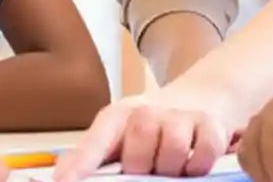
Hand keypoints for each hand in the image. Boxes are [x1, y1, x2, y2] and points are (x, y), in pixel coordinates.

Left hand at [53, 89, 234, 180]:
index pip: (97, 137)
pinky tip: (191, 164)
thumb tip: (62, 175)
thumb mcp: (117, 137)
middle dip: (141, 161)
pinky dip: (198, 164)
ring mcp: (181, 116)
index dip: (83, 161)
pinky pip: (206, 149)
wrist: (197, 99)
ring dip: (171, 165)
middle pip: (140, 133)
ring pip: (174, 143)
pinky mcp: (211, 124)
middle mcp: (147, 111)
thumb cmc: (149, 128)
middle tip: (144, 169)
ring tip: (168, 168)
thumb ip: (90, 156)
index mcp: (117, 117)